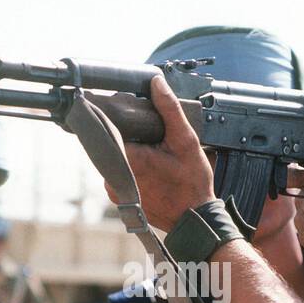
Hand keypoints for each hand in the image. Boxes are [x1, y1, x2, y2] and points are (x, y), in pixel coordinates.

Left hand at [111, 75, 215, 231]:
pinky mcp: (118, 198)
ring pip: (114, 157)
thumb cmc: (191, 183)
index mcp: (128, 157)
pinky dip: (129, 166)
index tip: (130, 111)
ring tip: (150, 150)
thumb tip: (156, 83)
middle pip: (111, 141)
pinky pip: (118, 173)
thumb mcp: (185, 140)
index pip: (110, 126)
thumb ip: (169, 109)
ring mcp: (114, 189)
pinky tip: (147, 167)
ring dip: (128, 150)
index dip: (119, 115)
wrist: (193, 219)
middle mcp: (114, 175)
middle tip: (149, 133)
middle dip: (126, 133)